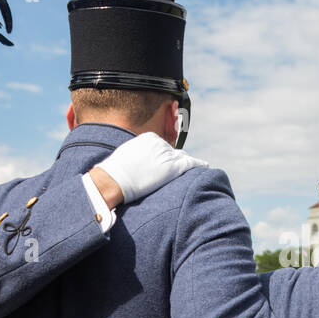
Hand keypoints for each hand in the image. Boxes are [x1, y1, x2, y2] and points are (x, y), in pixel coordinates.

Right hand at [90, 132, 207, 207]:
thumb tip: (137, 161)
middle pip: (173, 153)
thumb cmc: (115, 172)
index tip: (162, 165)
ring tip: (191, 171)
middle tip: (171, 173)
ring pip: (182, 159)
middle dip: (173, 162)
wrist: (113, 180)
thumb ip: (137, 154)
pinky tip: (205, 166)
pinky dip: (198, 164)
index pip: (163, 147)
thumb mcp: (126, 155)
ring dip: (185, 165)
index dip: (164, 158)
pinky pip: (190, 163)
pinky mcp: (172, 168)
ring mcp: (167, 155)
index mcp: (149, 138)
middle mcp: (160, 144)